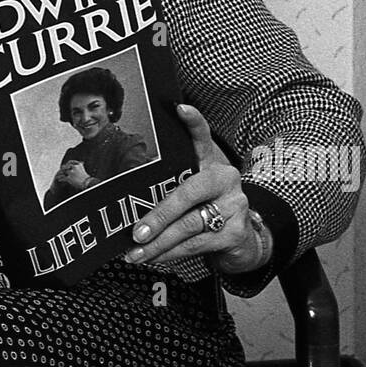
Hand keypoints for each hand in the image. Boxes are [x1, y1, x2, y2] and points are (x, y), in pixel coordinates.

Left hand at [57, 160, 91, 190]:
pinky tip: (59, 180)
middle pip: (66, 166)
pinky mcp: (69, 178)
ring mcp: (71, 173)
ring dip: (61, 173)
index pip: (71, 162)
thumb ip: (81, 166)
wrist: (87, 183)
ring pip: (64, 172)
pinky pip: (63, 178)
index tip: (67, 164)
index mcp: (78, 165)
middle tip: (62, 168)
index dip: (68, 163)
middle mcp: (74, 168)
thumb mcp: (84, 169)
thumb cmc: (87, 178)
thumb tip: (82, 162)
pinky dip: (61, 179)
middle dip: (64, 168)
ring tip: (59, 175)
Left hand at [123, 104, 267, 274]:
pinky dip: (172, 252)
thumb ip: (168, 180)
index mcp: (212, 162)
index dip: (194, 122)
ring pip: (189, 224)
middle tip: (136, 232)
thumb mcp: (192, 188)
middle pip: (187, 193)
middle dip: (158, 216)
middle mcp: (227, 178)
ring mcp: (235, 205)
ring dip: (159, 242)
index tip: (181, 108)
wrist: (243, 239)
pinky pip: (197, 244)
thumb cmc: (208, 208)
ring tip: (137, 251)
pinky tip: (156, 257)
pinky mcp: (236, 232)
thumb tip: (122, 182)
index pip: (203, 137)